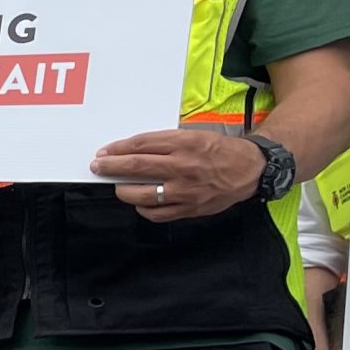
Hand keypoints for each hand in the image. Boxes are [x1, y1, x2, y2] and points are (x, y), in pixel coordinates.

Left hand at [90, 130, 264, 221]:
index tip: (105, 152)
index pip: (141, 145)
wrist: (251, 169)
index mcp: (184, 144)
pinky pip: (156, 213)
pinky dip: (143, 208)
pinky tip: (139, 202)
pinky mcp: (189, 208)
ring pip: (142, 194)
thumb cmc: (220, 150)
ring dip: (123, 190)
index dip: (118, 149)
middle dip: (112, 167)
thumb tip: (134, 149)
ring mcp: (185, 190)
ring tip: (118, 186)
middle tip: (98, 167)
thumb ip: (166, 142)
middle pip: (137, 167)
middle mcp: (183, 167)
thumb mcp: (194, 135)